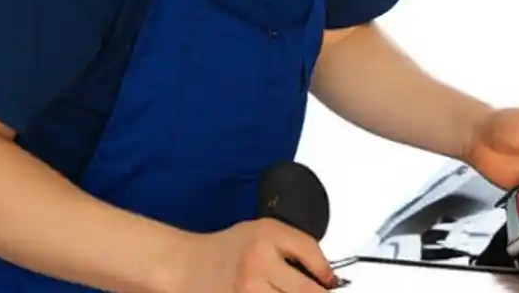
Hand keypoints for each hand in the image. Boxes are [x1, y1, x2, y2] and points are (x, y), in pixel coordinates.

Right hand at [166, 218, 337, 292]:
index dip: (327, 273)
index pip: (311, 254)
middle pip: (307, 290)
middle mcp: (257, 266)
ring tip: (290, 291)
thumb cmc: (228, 248)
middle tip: (322, 292)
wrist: (187, 266)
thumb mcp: (264, 231)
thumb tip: (326, 273)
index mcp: (266, 239)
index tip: (332, 282)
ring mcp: (247, 291)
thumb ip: (296, 246)